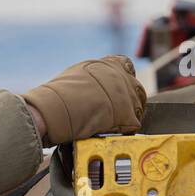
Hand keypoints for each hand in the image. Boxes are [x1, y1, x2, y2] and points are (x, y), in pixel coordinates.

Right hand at [21, 55, 145, 144]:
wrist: (56, 109)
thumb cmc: (60, 94)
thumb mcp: (78, 74)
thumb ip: (94, 77)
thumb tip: (95, 86)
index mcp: (110, 64)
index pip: (127, 66)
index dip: (124, 78)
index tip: (117, 88)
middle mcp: (123, 77)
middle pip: (136, 89)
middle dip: (129, 100)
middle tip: (116, 111)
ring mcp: (128, 96)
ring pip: (138, 108)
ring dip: (127, 116)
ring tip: (110, 124)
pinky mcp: (129, 116)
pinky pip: (133, 125)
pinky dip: (124, 130)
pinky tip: (109, 131)